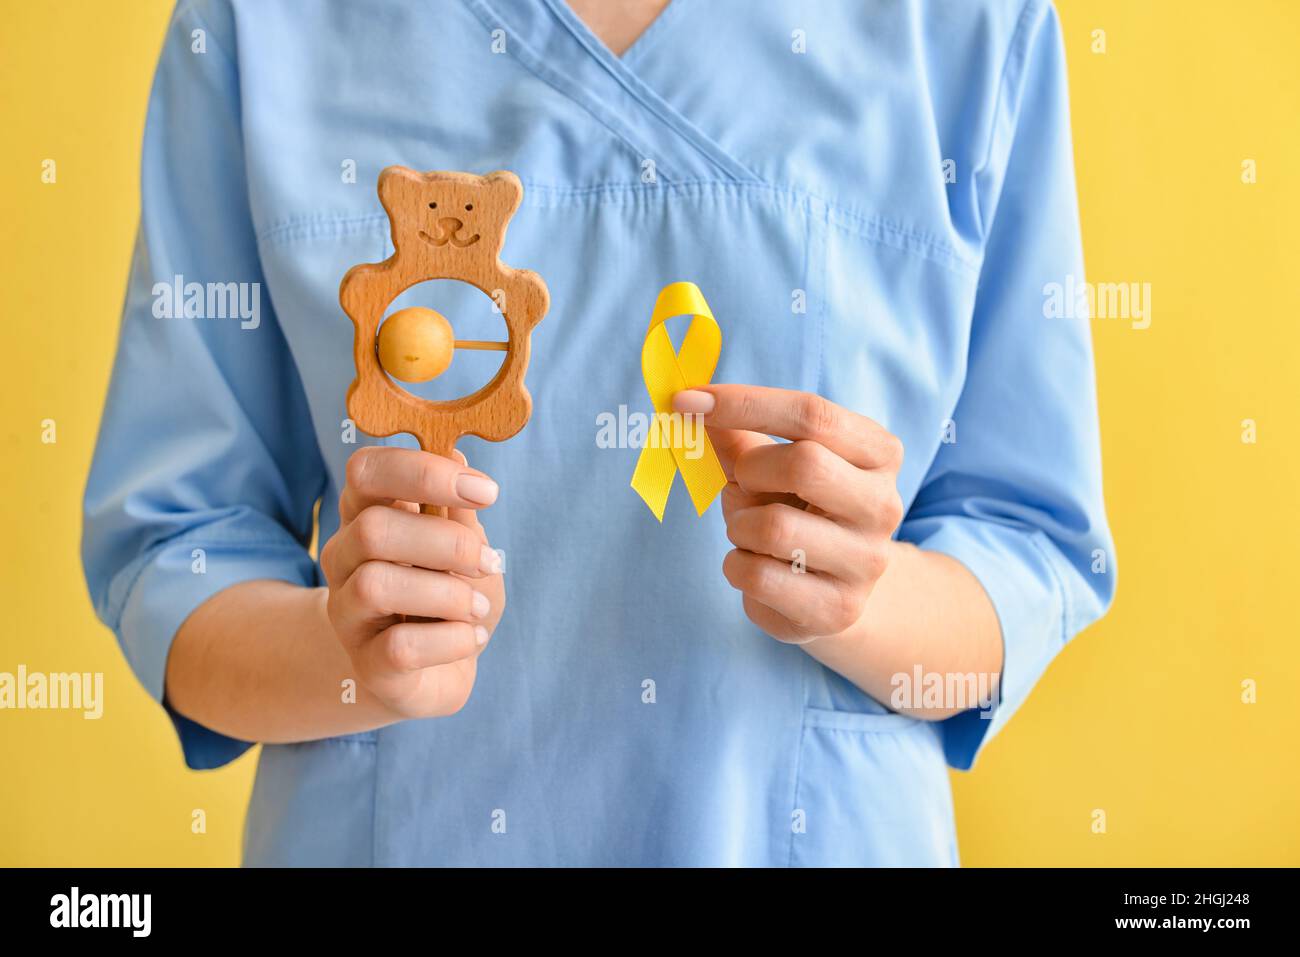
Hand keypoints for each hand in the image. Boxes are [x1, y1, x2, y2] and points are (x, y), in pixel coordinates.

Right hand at [320, 446, 505, 717]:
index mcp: (367, 515)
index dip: (423, 472)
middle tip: (490, 559)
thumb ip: (459, 510)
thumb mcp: (468, 547)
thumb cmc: (452, 595)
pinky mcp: (365, 664)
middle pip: (372, 529)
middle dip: (446, 542)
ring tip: (479, 606)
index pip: (365, 471)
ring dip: (448, 593)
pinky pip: (400, 646)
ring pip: (377, 585)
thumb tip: (456, 454)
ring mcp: (347, 613)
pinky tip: (471, 638)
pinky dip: (452, 640)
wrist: (438, 671)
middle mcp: (344, 559)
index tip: (485, 491)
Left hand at [673, 385, 903, 644]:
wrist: (834, 588)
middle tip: (742, 484)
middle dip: (751, 471)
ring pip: (774, 527)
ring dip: (740, 524)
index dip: (744, 402)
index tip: (687, 400)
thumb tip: (688, 402)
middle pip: (805, 464)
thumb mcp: (772, 463)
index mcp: (879, 453)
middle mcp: (883, 505)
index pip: (812, 414)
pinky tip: (753, 564)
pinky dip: (736, 564)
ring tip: (749, 531)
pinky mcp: (837, 609)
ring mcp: (866, 562)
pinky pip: (758, 576)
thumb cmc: (798, 509)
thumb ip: (737, 436)